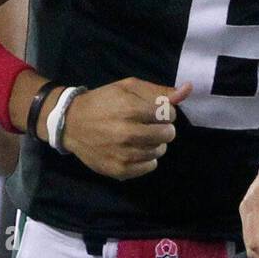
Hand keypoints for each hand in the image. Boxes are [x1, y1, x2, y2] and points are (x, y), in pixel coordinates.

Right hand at [58, 78, 191, 180]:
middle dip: (163, 128)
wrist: (71, 124)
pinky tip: (134, 149)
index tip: (154, 112)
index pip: (169, 114)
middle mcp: (127, 133)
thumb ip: (160, 91)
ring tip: (140, 137)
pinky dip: (146, 159)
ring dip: (155, 143)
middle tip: (149, 125)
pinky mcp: (119, 170)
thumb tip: (187, 90)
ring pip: (160, 151)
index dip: (165, 112)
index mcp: (131, 109)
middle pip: (168, 134)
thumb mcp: (129, 88)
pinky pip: (150, 167)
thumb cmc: (103, 101)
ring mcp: (123, 154)